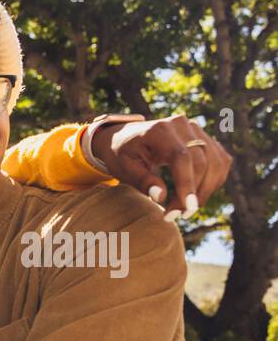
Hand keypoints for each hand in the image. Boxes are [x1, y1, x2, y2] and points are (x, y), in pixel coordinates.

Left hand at [91, 115, 231, 217]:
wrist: (125, 136)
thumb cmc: (122, 154)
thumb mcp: (124, 169)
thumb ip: (142, 181)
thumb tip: (161, 197)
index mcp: (160, 130)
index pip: (182, 158)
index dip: (187, 184)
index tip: (188, 208)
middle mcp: (182, 125)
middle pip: (201, 162)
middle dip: (193, 193)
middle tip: (176, 215)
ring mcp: (196, 129)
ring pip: (216, 163)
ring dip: (205, 190)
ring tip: (185, 209)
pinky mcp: (205, 138)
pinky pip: (220, 161)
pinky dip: (213, 181)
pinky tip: (196, 195)